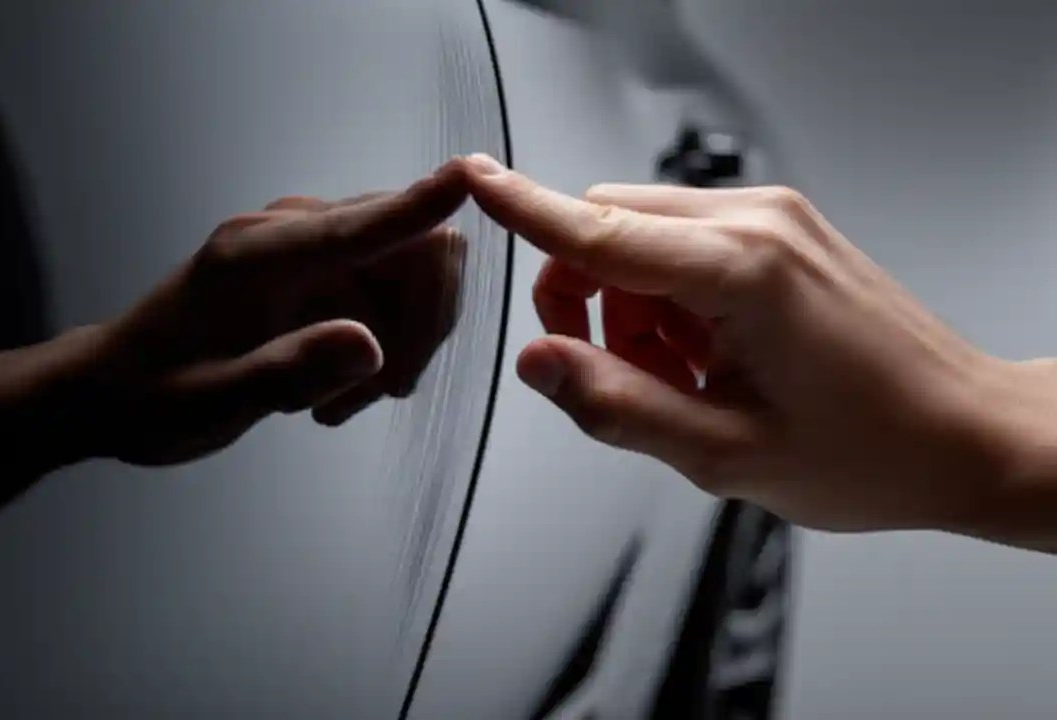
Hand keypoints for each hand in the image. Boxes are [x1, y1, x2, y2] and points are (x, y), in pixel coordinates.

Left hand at [61, 160, 469, 465]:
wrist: (111, 392)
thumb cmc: (151, 397)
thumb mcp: (213, 401)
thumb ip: (288, 370)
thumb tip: (373, 348)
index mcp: (261, 255)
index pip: (359, 223)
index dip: (419, 206)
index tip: (472, 179)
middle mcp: (291, 234)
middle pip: (412, 247)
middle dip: (422, 324)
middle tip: (382, 393)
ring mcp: (308, 248)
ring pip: (411, 274)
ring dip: (402, 344)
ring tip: (339, 403)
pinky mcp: (317, 270)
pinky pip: (388, 294)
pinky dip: (384, 346)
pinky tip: (337, 389)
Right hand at [461, 153, 1056, 541]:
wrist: (966, 434)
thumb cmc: (871, 450)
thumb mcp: (726, 454)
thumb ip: (617, 407)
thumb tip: (539, 364)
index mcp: (742, 271)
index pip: (599, 233)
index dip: (524, 210)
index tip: (473, 180)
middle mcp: (757, 224)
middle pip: (610, 228)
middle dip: (586, 299)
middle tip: (621, 375)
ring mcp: (775, 221)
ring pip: (642, 237)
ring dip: (630, 306)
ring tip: (684, 379)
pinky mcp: (783, 232)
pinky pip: (684, 243)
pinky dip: (669, 298)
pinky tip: (708, 356)